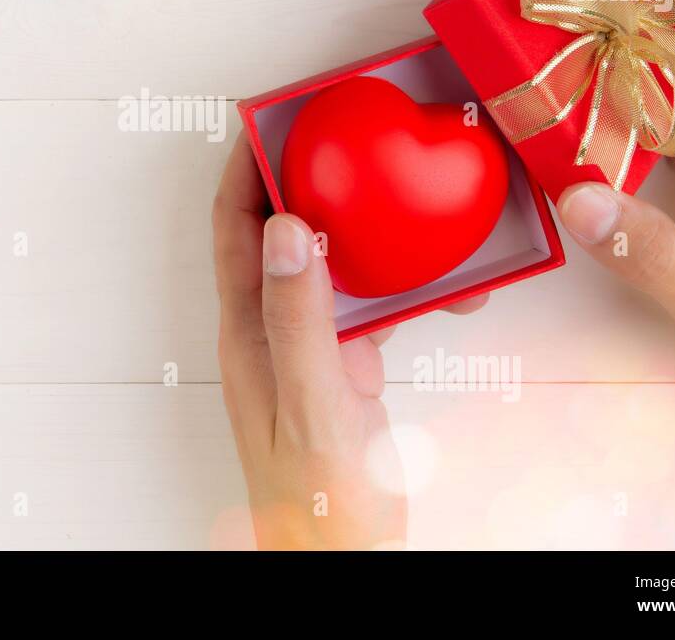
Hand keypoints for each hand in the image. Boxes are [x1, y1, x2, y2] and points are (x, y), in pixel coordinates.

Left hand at [212, 133, 484, 548]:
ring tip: (403, 195)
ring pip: (333, 267)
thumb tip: (285, 230)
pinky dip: (403, 285)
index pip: (235, 230)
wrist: (343, 553)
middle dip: (309, 181)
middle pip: (281, 234)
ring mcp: (312, 349)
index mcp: (249, 332)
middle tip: (346, 137)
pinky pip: (371, 307)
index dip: (245, 172)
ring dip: (365, 231)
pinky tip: (439, 279)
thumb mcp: (311, 404)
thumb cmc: (313, 497)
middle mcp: (274, 331)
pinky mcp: (347, 370)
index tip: (268, 121)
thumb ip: (299, 319)